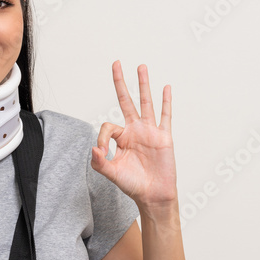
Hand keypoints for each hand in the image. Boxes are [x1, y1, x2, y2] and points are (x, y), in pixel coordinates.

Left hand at [91, 61, 177, 206]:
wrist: (153, 195)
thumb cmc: (133, 185)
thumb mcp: (111, 174)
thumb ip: (100, 162)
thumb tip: (94, 149)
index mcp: (121, 138)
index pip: (108, 125)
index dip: (102, 137)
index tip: (102, 151)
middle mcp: (134, 131)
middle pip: (126, 101)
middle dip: (120, 82)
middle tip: (116, 63)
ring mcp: (150, 132)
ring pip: (145, 103)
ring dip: (143, 84)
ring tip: (141, 66)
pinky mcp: (164, 137)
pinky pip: (165, 116)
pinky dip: (165, 102)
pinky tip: (166, 88)